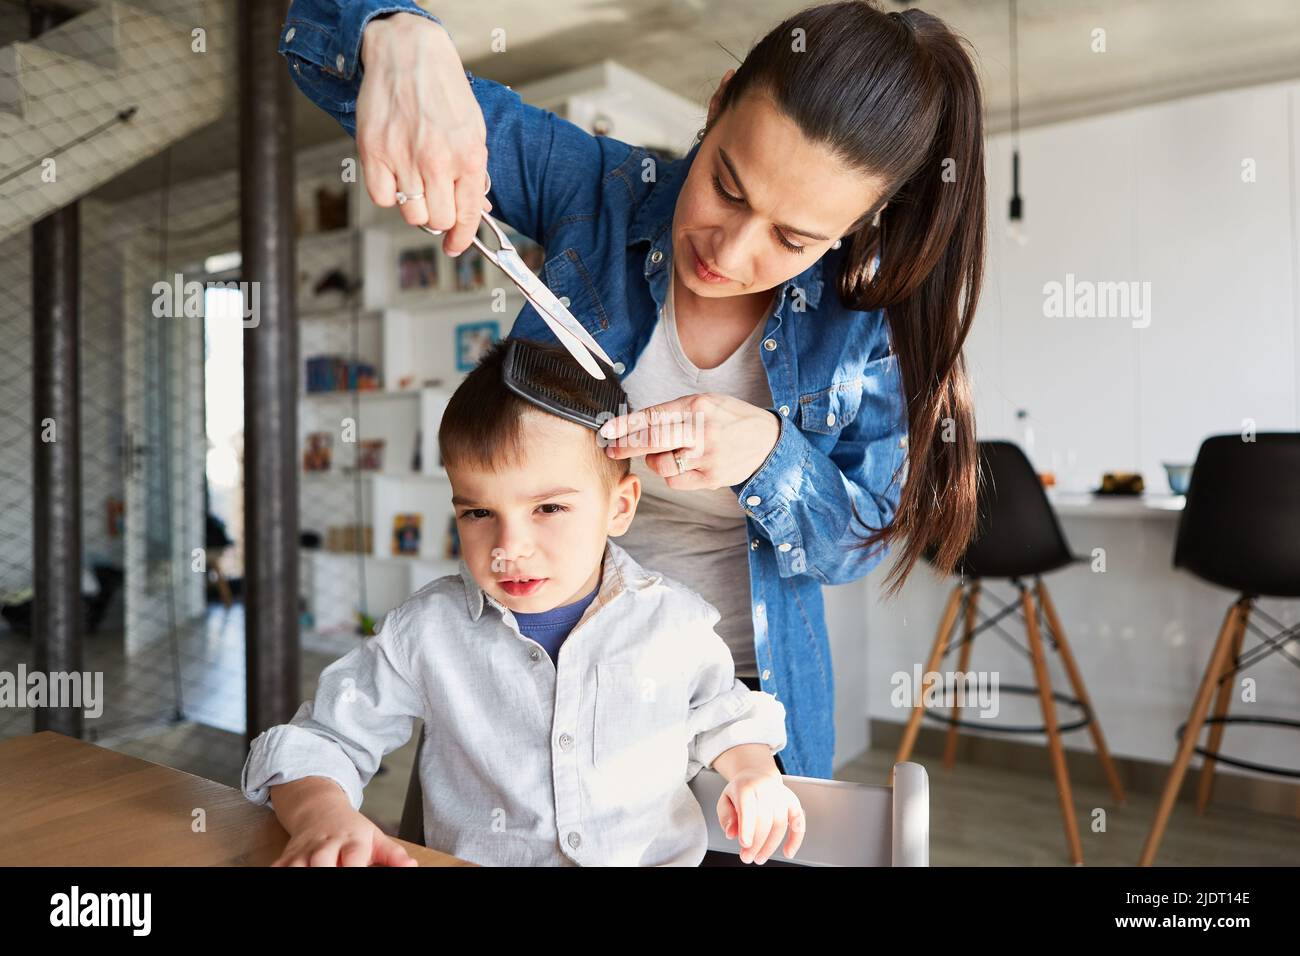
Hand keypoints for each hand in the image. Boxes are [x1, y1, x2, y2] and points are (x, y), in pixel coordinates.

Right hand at [272, 804, 418, 866]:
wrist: (319, 810)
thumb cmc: (352, 830)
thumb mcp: (376, 838)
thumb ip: (393, 855)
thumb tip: (411, 865)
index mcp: (352, 840)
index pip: (354, 858)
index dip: (354, 870)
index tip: (358, 874)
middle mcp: (326, 844)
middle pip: (321, 862)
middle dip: (326, 873)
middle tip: (333, 879)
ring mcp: (304, 850)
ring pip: (297, 866)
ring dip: (302, 871)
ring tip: (311, 876)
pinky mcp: (287, 856)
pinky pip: (279, 867)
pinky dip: (283, 872)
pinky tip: (291, 875)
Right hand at [357, 12, 490, 254]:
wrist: (408, 52)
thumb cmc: (443, 90)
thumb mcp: (473, 130)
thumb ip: (474, 173)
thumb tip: (477, 208)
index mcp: (468, 156)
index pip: (467, 216)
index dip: (462, 238)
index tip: (456, 246)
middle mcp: (437, 160)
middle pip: (437, 222)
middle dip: (439, 220)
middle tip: (436, 204)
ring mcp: (403, 156)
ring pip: (410, 213)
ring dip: (415, 206)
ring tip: (416, 183)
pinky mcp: (374, 150)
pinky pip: (381, 197)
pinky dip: (388, 194)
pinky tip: (395, 174)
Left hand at [599, 393, 779, 489]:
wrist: (768, 441)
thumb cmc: (731, 420)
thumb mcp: (706, 403)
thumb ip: (675, 412)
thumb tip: (636, 424)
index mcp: (698, 406)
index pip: (653, 416)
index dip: (625, 425)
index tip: (608, 431)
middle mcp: (701, 431)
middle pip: (653, 441)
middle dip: (626, 446)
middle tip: (612, 448)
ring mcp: (706, 457)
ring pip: (661, 465)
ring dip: (654, 460)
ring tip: (665, 453)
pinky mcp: (710, 478)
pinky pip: (675, 481)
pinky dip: (670, 474)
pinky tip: (682, 464)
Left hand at [716, 769, 805, 863]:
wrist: (756, 776)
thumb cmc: (740, 792)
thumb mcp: (725, 801)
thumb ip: (726, 817)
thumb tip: (731, 833)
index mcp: (746, 787)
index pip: (748, 807)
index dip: (747, 827)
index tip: (744, 844)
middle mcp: (766, 788)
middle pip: (765, 819)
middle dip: (756, 843)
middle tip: (747, 857)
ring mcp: (781, 794)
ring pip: (780, 823)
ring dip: (771, 845)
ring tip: (760, 857)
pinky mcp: (792, 801)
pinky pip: (798, 820)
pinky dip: (796, 838)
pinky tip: (788, 851)